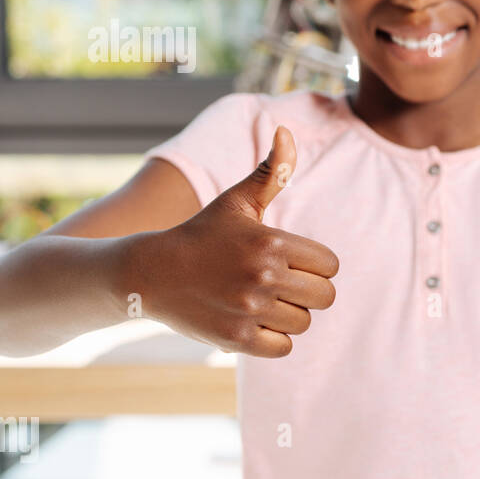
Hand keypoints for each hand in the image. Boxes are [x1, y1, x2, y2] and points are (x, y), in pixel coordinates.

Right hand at [132, 126, 339, 356]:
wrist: (149, 274)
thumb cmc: (201, 234)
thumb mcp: (236, 201)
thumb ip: (271, 171)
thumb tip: (285, 131)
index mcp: (272, 242)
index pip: (330, 266)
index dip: (314, 265)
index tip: (290, 263)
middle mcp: (264, 276)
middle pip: (324, 297)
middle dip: (306, 292)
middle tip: (278, 284)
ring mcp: (250, 309)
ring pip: (303, 323)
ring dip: (287, 316)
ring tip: (260, 301)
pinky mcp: (237, 339)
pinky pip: (283, 347)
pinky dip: (273, 340)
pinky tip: (252, 322)